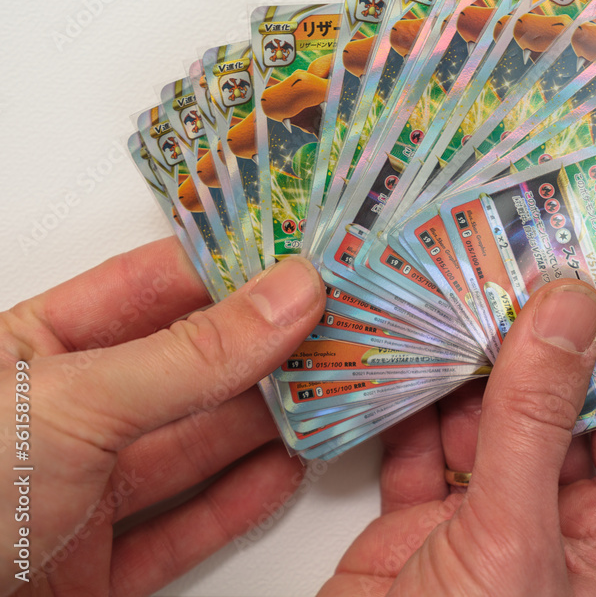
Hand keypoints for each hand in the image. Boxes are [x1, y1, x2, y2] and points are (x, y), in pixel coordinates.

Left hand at [0, 239, 325, 595]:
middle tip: (339, 325)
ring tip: (334, 392)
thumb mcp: (69, 406)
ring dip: (268, 424)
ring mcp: (80, 495)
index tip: (302, 256)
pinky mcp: (98, 568)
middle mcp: (60, 418)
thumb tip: (287, 296)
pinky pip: (185, 526)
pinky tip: (290, 469)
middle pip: (186, 369)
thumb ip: (188, 354)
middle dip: (263, 349)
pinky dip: (243, 500)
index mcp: (30, 352)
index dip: (229, 268)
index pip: (149, 288)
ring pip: (194, 447)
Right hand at [321, 280, 595, 596]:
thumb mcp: (516, 540)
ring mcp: (483, 521)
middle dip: (529, 335)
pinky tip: (399, 348)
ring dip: (462, 359)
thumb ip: (536, 423)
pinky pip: (416, 445)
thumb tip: (566, 316)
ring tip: (452, 281)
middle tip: (514, 252)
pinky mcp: (414, 526)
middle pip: (554, 404)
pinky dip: (403, 400)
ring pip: (481, 418)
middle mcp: (556, 521)